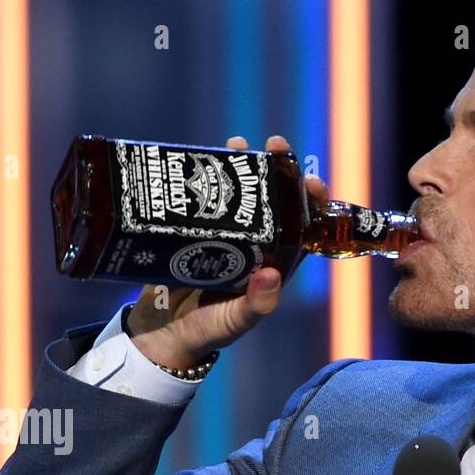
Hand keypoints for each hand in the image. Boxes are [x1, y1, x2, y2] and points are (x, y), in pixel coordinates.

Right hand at [126, 134, 330, 368]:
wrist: (162, 332)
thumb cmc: (208, 332)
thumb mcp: (235, 322)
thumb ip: (256, 305)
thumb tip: (272, 276)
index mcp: (274, 265)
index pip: (302, 230)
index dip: (311, 205)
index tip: (312, 182)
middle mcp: (254, 246)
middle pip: (273, 203)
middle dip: (277, 172)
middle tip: (275, 145)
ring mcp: (225, 235)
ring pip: (241, 195)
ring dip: (243, 166)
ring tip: (240, 142)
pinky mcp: (195, 229)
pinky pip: (206, 198)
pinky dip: (208, 176)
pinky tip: (206, 155)